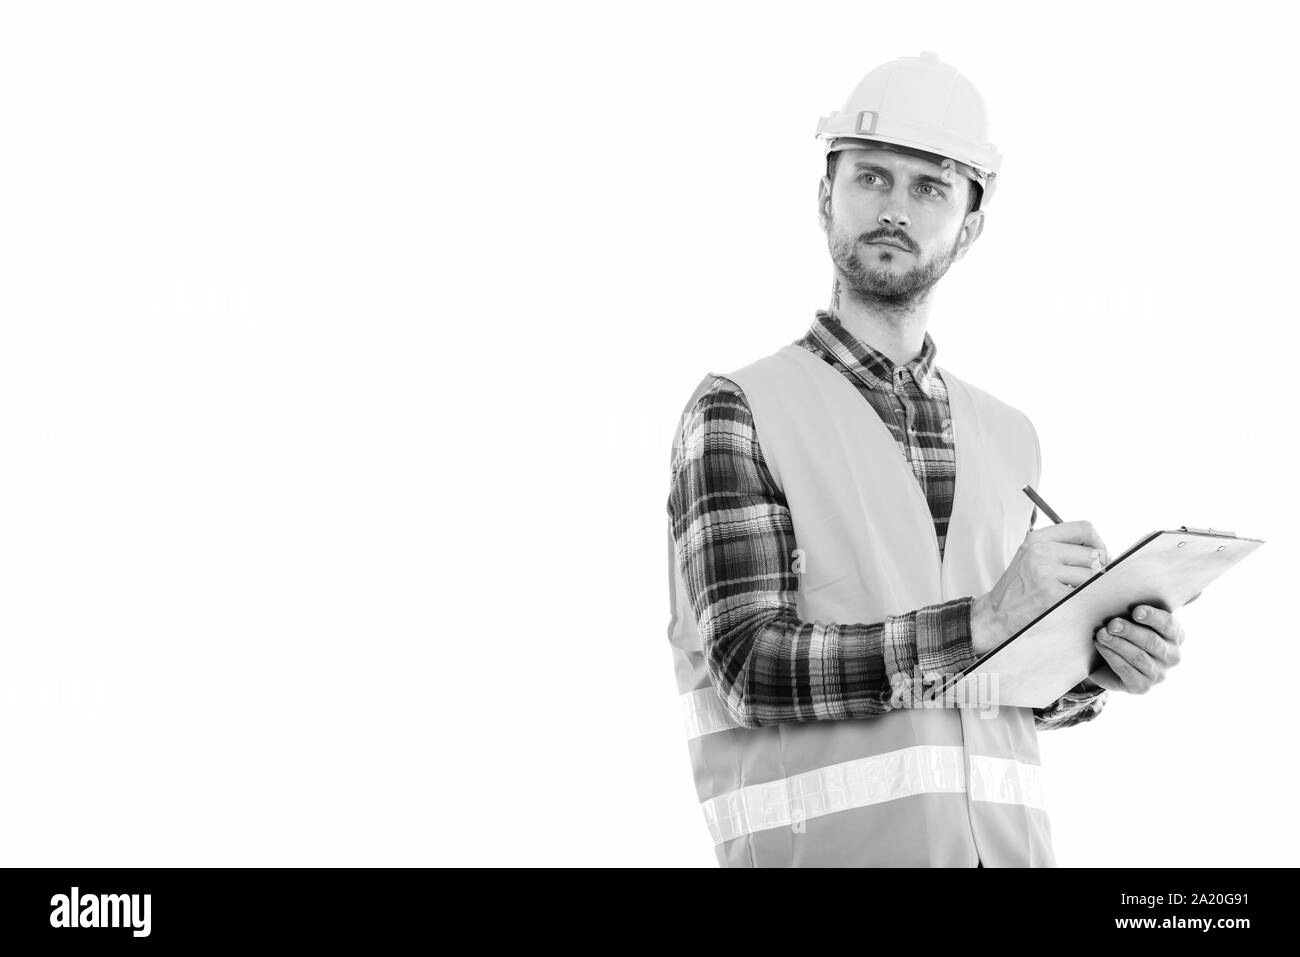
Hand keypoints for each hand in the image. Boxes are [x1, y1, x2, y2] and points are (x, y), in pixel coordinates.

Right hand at [971, 520, 1108, 655]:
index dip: (1098, 542)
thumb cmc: (1018, 588)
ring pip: (1092, 575)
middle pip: (1093, 554)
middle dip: (1096, 570)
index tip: (1098, 556)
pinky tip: (1068, 603)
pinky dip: (1083, 599)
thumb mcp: (1032, 557)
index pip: (1084, 528)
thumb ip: (1060, 548)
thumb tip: (1101, 552)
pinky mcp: (1052, 594)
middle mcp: (1040, 551)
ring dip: (1089, 587)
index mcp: (1037, 539)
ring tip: (1072, 593)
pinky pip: (1085, 593)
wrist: (995, 614)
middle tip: (1085, 581)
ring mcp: (1045, 572)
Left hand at [1088, 604, 1185, 693]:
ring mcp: (1158, 674)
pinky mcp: (1141, 687)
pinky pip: (1127, 671)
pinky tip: (1101, 647)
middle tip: (1111, 624)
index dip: (1153, 617)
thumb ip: (1154, 604)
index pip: (1168, 625)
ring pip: (1138, 657)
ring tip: (1101, 634)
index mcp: (1175, 635)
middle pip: (1151, 642)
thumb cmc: (1127, 632)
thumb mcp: (1137, 617)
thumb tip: (1198, 591)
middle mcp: (1172, 656)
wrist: (1109, 661)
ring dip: (1118, 644)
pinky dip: (1112, 657)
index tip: (1135, 611)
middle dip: (1129, 631)